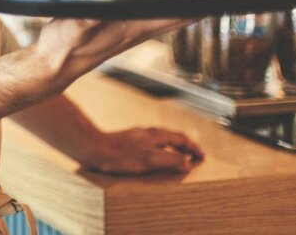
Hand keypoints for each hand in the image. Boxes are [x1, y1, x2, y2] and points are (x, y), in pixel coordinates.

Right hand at [35, 18, 194, 86]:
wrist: (54, 66)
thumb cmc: (62, 46)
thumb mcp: (72, 27)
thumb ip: (87, 19)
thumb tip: (100, 8)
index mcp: (129, 28)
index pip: (169, 17)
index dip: (191, 8)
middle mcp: (134, 32)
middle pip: (173, 18)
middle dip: (192, 6)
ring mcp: (128, 34)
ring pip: (163, 20)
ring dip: (179, 10)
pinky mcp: (119, 34)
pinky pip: (149, 20)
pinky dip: (161, 12)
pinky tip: (159, 6)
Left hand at [77, 126, 203, 175]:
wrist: (94, 149)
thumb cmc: (120, 155)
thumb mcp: (150, 160)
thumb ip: (170, 160)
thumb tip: (187, 163)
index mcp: (155, 135)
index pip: (180, 138)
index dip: (193, 147)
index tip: (201, 156)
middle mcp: (147, 132)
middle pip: (171, 136)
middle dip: (184, 145)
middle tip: (193, 155)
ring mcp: (136, 136)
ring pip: (159, 139)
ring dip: (171, 147)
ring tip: (176, 157)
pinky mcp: (126, 142)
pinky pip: (148, 144)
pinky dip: (158, 150)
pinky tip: (151, 157)